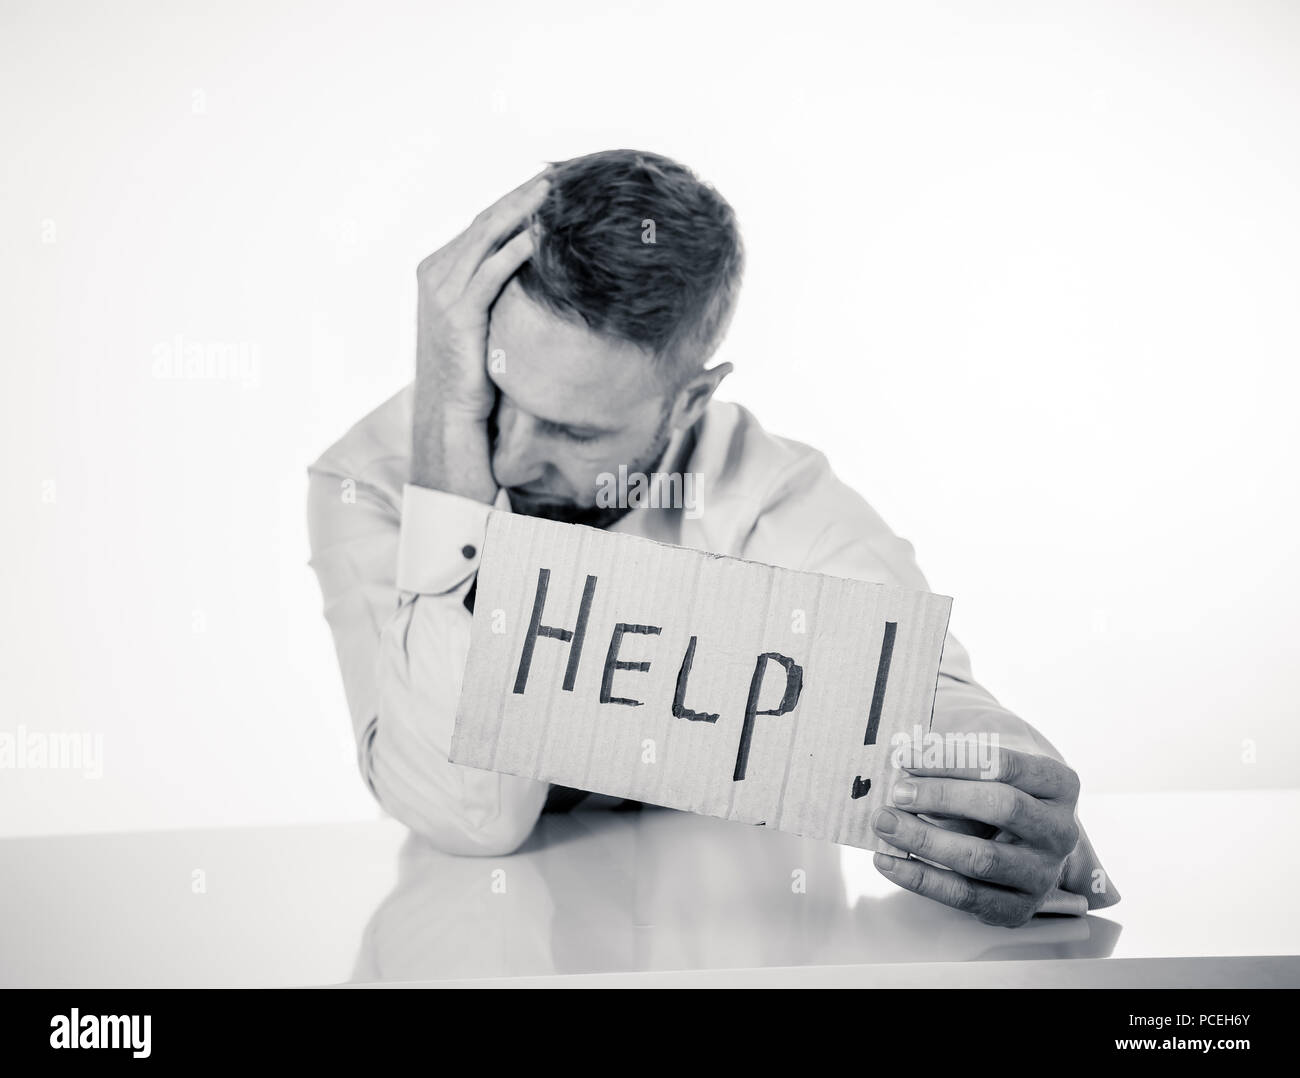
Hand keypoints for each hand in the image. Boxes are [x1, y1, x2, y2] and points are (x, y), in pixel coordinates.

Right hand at [410, 168, 550, 498]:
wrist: (453, 419)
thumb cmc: (475, 376)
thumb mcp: (486, 321)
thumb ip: (499, 289)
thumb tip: (540, 265)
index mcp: (438, 270)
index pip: (482, 224)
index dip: (515, 202)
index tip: (550, 184)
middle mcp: (434, 275)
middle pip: (485, 222)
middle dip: (522, 197)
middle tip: (558, 176)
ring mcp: (441, 293)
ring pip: (486, 239)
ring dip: (522, 213)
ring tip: (555, 194)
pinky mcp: (456, 316)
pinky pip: (489, 273)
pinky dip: (514, 251)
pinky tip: (540, 236)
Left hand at [871, 746, 1085, 925]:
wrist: (1022, 851)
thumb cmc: (995, 801)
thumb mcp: (989, 778)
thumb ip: (955, 768)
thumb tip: (901, 762)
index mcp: (1059, 785)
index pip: (1005, 764)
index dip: (952, 759)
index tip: (907, 756)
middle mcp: (1060, 832)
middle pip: (1003, 807)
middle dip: (943, 796)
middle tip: (898, 791)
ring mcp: (1043, 875)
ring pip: (981, 858)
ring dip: (924, 839)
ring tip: (884, 822)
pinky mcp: (1017, 909)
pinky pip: (963, 895)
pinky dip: (919, 878)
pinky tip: (887, 860)